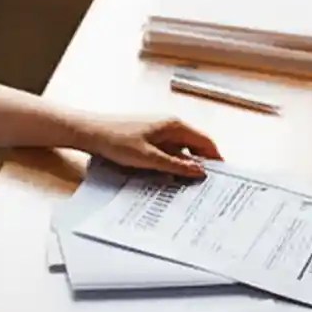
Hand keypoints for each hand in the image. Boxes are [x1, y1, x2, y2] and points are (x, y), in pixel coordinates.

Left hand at [75, 116, 222, 177]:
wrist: (90, 132)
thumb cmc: (116, 141)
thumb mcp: (149, 158)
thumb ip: (176, 165)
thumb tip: (200, 171)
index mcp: (175, 126)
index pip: (206, 142)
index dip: (215, 159)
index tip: (221, 177)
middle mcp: (170, 126)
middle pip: (195, 147)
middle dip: (199, 165)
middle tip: (203, 186)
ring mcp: (159, 131)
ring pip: (181, 151)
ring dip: (183, 166)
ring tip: (184, 185)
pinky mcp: (149, 137)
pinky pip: (167, 152)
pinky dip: (170, 163)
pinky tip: (165, 177)